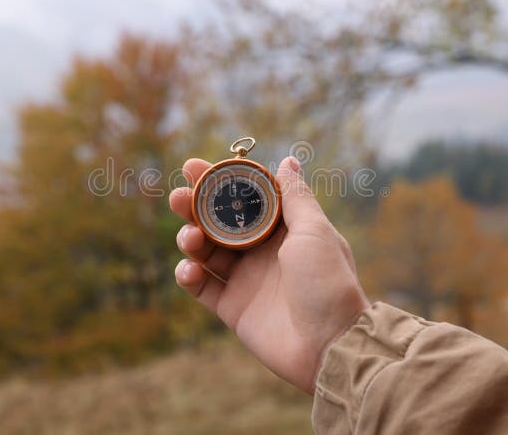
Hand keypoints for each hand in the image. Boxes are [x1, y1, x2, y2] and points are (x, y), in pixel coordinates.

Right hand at [169, 156, 369, 393]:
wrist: (329, 345)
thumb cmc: (328, 283)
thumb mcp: (315, 232)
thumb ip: (295, 197)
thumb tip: (288, 161)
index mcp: (283, 229)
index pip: (245, 197)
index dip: (220, 181)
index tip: (194, 166)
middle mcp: (261, 251)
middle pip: (219, 221)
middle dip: (194, 206)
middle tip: (177, 197)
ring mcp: (246, 279)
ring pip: (206, 251)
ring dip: (190, 239)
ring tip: (190, 238)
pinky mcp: (232, 307)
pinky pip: (201, 287)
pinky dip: (189, 275)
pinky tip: (190, 270)